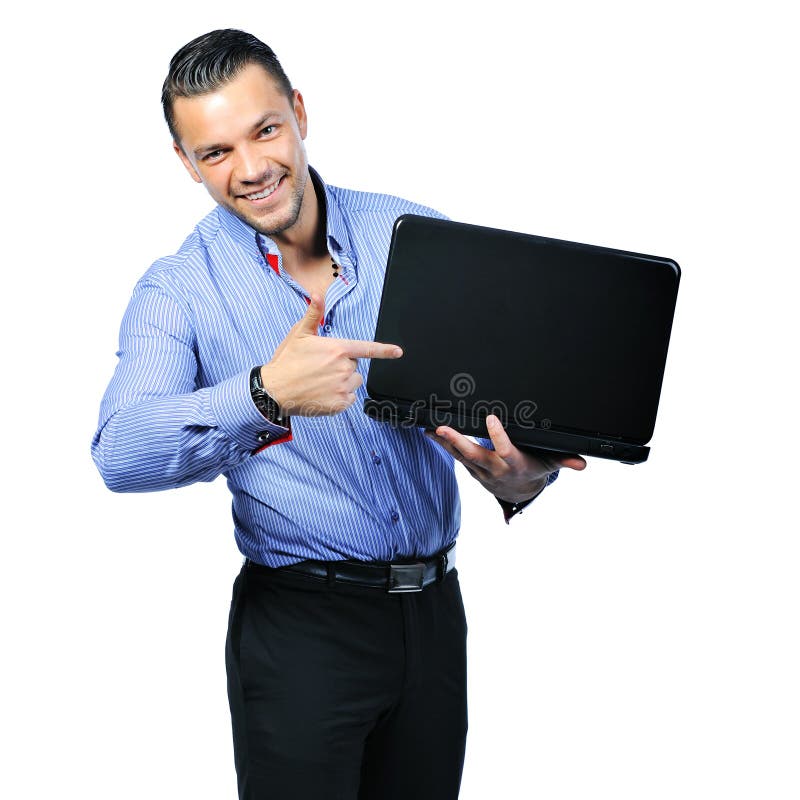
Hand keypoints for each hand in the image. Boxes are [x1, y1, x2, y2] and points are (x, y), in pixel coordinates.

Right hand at [261, 293, 402, 415]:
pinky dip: (339, 397)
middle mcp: (344, 368)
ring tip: (321, 382)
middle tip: (321, 368)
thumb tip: (317, 296)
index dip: (384, 350)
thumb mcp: (299, 335)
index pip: (366, 349)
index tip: (398, 352)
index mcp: (337, 349)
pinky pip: (349, 398)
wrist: (275, 391)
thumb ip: (313, 316)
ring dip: (343, 382)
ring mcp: (343, 387)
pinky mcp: (340, 403)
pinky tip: (322, 394)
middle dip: (342, 366)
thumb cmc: (287, 362)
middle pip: (354, 366)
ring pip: (353, 382)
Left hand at [425, 414, 586, 502]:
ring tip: (430, 427)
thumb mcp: (549, 465)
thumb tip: (581, 464)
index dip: (498, 436)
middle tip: (444, 428)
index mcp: (514, 465)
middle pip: (475, 455)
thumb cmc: (533, 471)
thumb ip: (563, 461)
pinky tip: (430, 431)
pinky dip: (442, 444)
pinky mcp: (470, 468)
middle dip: (459, 442)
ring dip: (445, 442)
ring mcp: (480, 470)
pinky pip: (455, 455)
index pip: (505, 451)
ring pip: (460, 455)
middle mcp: (494, 469)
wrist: (517, 493)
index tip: (491, 418)